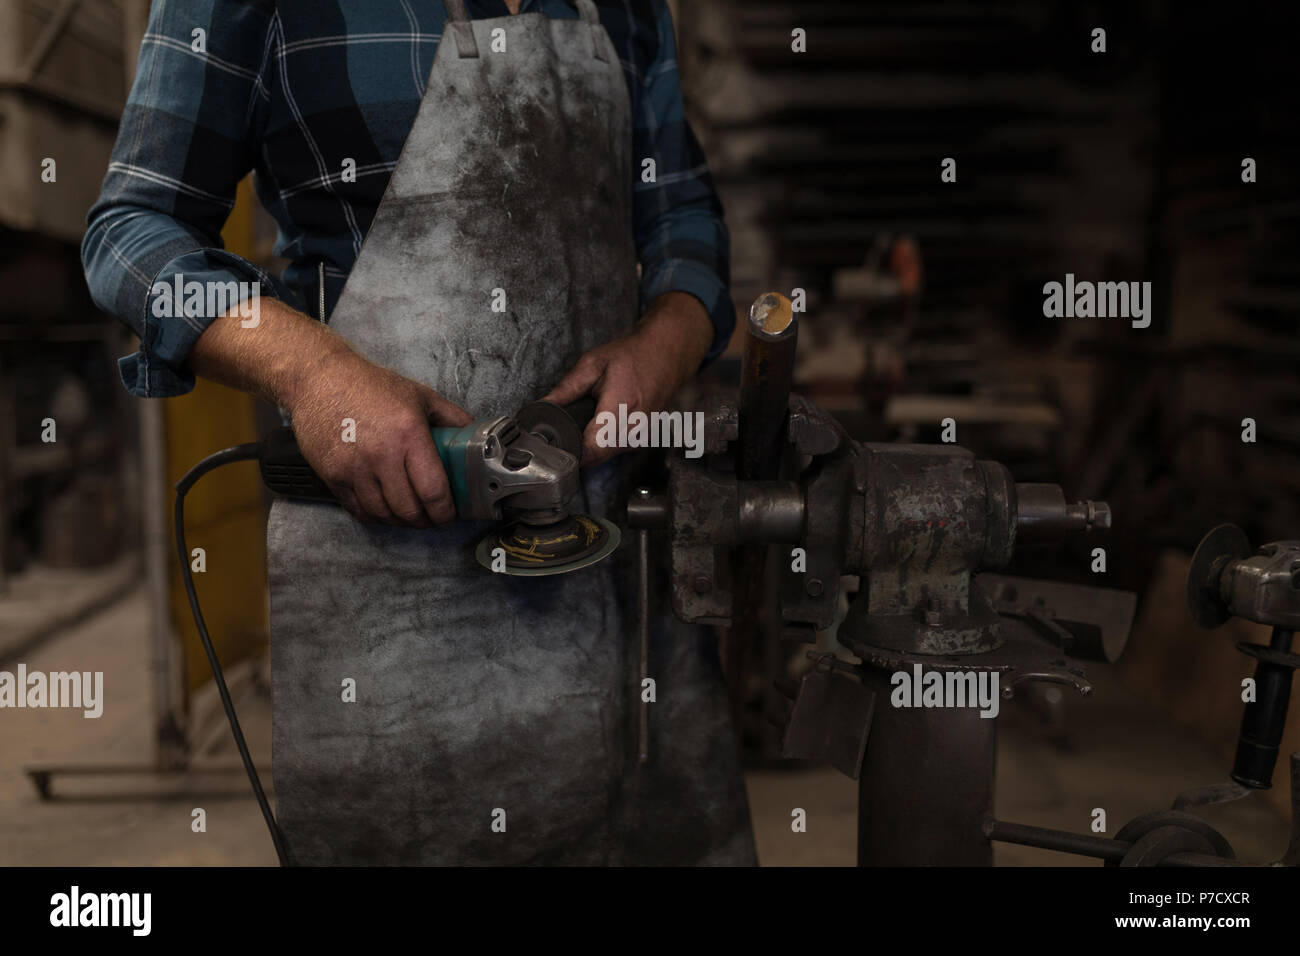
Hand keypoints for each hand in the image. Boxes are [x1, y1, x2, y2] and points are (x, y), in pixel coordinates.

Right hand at [284, 349, 471, 525]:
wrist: (320, 379)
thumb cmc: (370, 386)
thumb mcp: (419, 395)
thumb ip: (451, 417)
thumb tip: (475, 435)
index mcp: (408, 434)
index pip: (433, 490)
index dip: (444, 511)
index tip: (449, 513)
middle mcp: (381, 455)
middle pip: (408, 510)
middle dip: (425, 520)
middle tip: (431, 517)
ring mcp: (354, 469)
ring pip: (383, 515)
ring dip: (400, 521)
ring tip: (410, 514)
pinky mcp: (332, 476)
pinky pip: (358, 510)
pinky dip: (375, 516)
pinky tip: (385, 509)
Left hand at [542, 292, 713, 464]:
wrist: (667, 354)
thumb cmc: (632, 355)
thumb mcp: (593, 363)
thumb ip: (566, 389)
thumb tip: (541, 407)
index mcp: (621, 406)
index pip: (591, 448)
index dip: (569, 451)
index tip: (552, 445)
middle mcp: (634, 427)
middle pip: (596, 458)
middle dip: (574, 450)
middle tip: (558, 435)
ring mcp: (641, 437)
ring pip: (605, 457)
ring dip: (588, 448)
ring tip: (580, 425)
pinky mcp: (642, 440)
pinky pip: (615, 451)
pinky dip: (602, 444)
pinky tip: (598, 425)